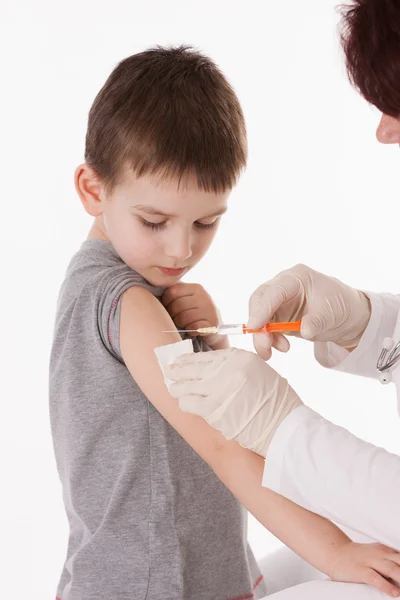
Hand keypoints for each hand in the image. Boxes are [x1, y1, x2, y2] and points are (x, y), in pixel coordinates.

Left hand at [162, 283, 225, 348]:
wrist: (214, 332)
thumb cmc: (193, 316)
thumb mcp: (185, 302)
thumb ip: (173, 296)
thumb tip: (148, 295)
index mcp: (196, 288)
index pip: (172, 292)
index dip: (166, 303)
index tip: (169, 310)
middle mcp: (204, 296)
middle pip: (177, 305)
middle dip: (174, 316)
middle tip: (177, 321)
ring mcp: (210, 310)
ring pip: (184, 318)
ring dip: (181, 325)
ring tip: (185, 326)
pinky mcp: (213, 324)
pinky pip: (194, 327)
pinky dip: (191, 331)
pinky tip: (193, 331)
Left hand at [165, 347, 302, 456]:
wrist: (284, 427)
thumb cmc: (275, 402)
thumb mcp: (258, 372)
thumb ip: (234, 367)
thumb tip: (208, 368)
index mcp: (238, 358)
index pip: (206, 356)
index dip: (188, 359)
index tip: (179, 361)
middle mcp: (227, 370)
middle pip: (192, 368)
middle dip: (176, 370)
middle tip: (168, 371)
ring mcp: (218, 389)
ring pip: (185, 386)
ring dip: (177, 388)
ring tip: (173, 389)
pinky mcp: (213, 410)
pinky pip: (188, 404)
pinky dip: (184, 403)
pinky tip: (184, 403)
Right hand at [247, 263, 370, 359]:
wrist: (346, 315)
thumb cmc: (340, 304)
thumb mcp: (332, 312)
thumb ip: (317, 320)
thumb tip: (304, 330)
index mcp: (297, 277)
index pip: (274, 291)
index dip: (262, 308)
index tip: (254, 326)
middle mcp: (283, 286)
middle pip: (259, 301)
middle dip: (258, 324)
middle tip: (264, 344)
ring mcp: (278, 301)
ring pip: (259, 316)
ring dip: (263, 336)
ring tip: (276, 351)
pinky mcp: (277, 316)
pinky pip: (266, 328)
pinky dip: (269, 340)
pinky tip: (282, 347)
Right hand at [329, 541, 399, 596]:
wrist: (335, 552)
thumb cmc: (358, 557)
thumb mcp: (377, 555)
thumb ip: (391, 561)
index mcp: (385, 550)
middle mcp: (380, 554)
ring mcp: (369, 561)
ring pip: (391, 569)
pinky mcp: (360, 570)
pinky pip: (375, 578)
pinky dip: (386, 586)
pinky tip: (394, 594)